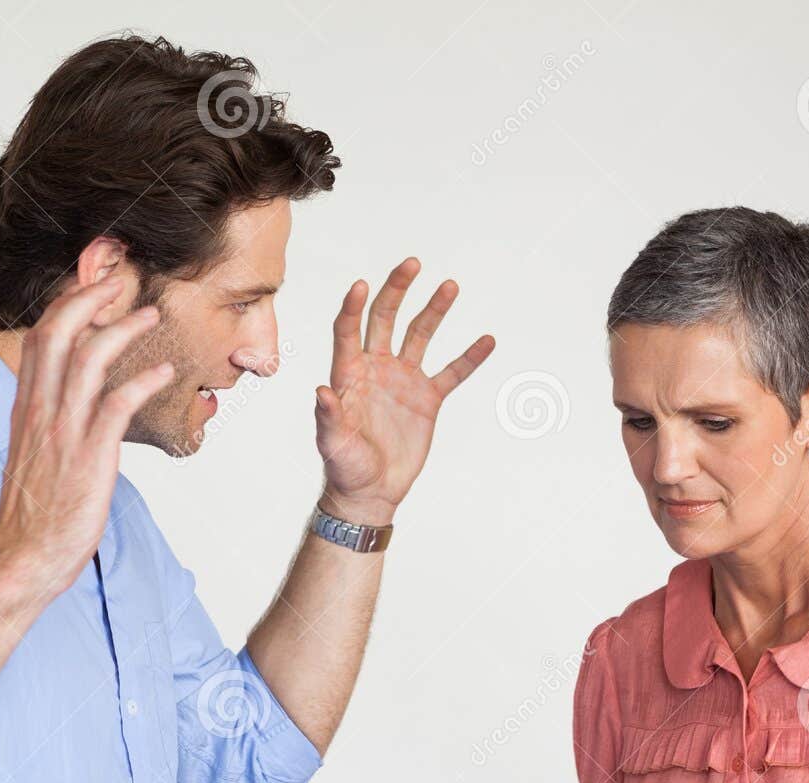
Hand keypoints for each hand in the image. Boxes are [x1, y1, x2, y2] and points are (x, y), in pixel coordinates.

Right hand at [0, 277, 174, 605]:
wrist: (23, 559)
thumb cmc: (33, 514)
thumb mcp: (34, 455)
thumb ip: (50, 423)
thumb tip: (74, 406)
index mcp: (26, 408)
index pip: (38, 339)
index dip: (65, 305)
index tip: (91, 286)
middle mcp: (41, 411)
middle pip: (57, 332)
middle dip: (89, 297)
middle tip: (119, 281)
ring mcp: (64, 431)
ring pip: (88, 358)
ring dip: (123, 329)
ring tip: (151, 315)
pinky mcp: (89, 456)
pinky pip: (116, 404)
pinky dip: (143, 380)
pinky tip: (164, 372)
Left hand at [316, 258, 494, 524]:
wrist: (370, 492)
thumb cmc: (344, 468)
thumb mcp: (332, 443)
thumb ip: (328, 416)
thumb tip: (322, 391)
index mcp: (349, 374)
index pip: (348, 330)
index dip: (353, 307)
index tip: (361, 285)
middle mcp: (376, 368)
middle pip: (385, 319)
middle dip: (397, 290)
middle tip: (412, 263)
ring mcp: (403, 381)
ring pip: (420, 335)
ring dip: (434, 310)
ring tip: (450, 285)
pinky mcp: (427, 399)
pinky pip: (452, 372)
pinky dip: (469, 357)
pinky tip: (486, 340)